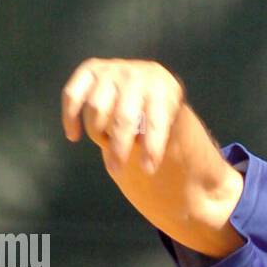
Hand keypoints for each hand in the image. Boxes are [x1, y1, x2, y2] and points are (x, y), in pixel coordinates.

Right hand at [61, 58, 184, 174]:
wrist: (145, 84)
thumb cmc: (159, 118)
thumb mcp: (174, 128)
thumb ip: (173, 148)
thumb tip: (196, 198)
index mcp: (166, 88)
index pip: (156, 122)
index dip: (152, 148)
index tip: (148, 170)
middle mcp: (140, 74)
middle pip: (123, 118)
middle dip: (120, 148)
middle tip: (117, 169)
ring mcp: (114, 69)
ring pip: (97, 109)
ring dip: (98, 132)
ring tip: (105, 144)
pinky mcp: (91, 69)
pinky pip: (73, 94)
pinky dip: (70, 116)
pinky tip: (74, 136)